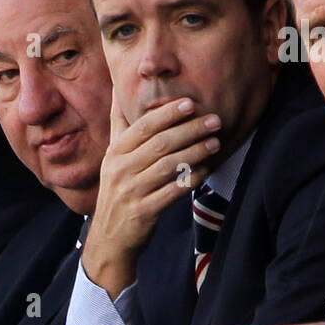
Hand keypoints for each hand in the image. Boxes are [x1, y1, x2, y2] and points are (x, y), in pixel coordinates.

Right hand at [80, 97, 220, 296]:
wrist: (109, 237)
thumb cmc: (116, 190)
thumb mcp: (112, 157)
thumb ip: (119, 124)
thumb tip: (118, 88)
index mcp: (114, 153)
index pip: (142, 128)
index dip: (166, 114)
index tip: (190, 104)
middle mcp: (120, 170)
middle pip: (159, 144)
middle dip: (189, 130)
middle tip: (214, 121)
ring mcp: (131, 192)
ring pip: (167, 166)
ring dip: (195, 152)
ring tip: (215, 143)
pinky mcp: (144, 211)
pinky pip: (172, 192)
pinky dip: (191, 179)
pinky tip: (206, 170)